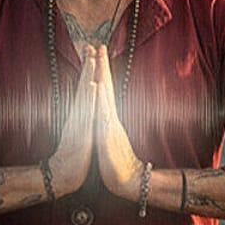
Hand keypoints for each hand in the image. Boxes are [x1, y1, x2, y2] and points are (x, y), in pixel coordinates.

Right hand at [48, 45, 97, 195]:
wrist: (64, 173)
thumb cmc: (73, 154)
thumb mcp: (79, 131)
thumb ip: (80, 117)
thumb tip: (83, 106)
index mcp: (80, 113)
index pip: (86, 86)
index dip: (89, 69)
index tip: (92, 50)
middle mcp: (78, 113)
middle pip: (84, 84)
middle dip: (88, 64)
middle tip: (90, 44)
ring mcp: (79, 121)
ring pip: (85, 94)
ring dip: (89, 75)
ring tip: (92, 58)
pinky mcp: (82, 130)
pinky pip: (87, 111)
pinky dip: (90, 97)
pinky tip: (93, 85)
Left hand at [92, 45, 145, 199]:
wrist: (127, 180)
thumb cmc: (116, 161)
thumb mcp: (108, 139)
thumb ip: (107, 124)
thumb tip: (105, 113)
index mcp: (108, 117)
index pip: (103, 89)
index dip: (100, 71)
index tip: (96, 52)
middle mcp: (110, 117)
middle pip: (105, 86)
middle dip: (101, 65)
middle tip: (98, 44)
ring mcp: (110, 124)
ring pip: (105, 96)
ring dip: (101, 76)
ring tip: (98, 59)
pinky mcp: (108, 135)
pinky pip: (103, 114)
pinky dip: (101, 100)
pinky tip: (98, 87)